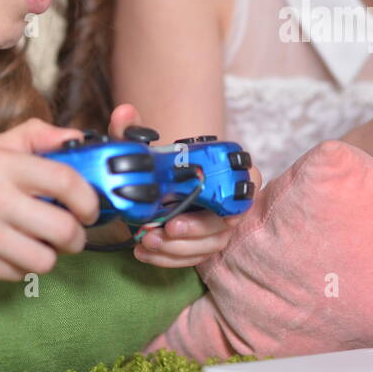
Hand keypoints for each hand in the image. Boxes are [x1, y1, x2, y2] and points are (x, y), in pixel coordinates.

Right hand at [0, 118, 97, 279]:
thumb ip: (33, 138)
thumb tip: (77, 137)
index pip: (66, 181)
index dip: (88, 199)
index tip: (89, 207)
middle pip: (64, 228)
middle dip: (77, 236)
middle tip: (69, 233)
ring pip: (46, 259)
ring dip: (48, 255)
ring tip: (36, 243)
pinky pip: (19, 275)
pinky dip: (20, 267)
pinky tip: (6, 252)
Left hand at [105, 103, 261, 267]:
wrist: (154, 189)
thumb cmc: (159, 167)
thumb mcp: (143, 148)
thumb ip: (132, 131)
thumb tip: (124, 112)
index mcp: (228, 174)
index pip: (248, 185)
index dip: (236, 200)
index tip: (215, 207)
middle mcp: (229, 203)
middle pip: (223, 223)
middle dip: (196, 230)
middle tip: (167, 228)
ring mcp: (216, 229)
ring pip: (208, 246)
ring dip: (178, 248)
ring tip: (148, 241)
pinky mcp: (200, 247)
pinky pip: (190, 259)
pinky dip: (167, 259)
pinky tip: (144, 252)